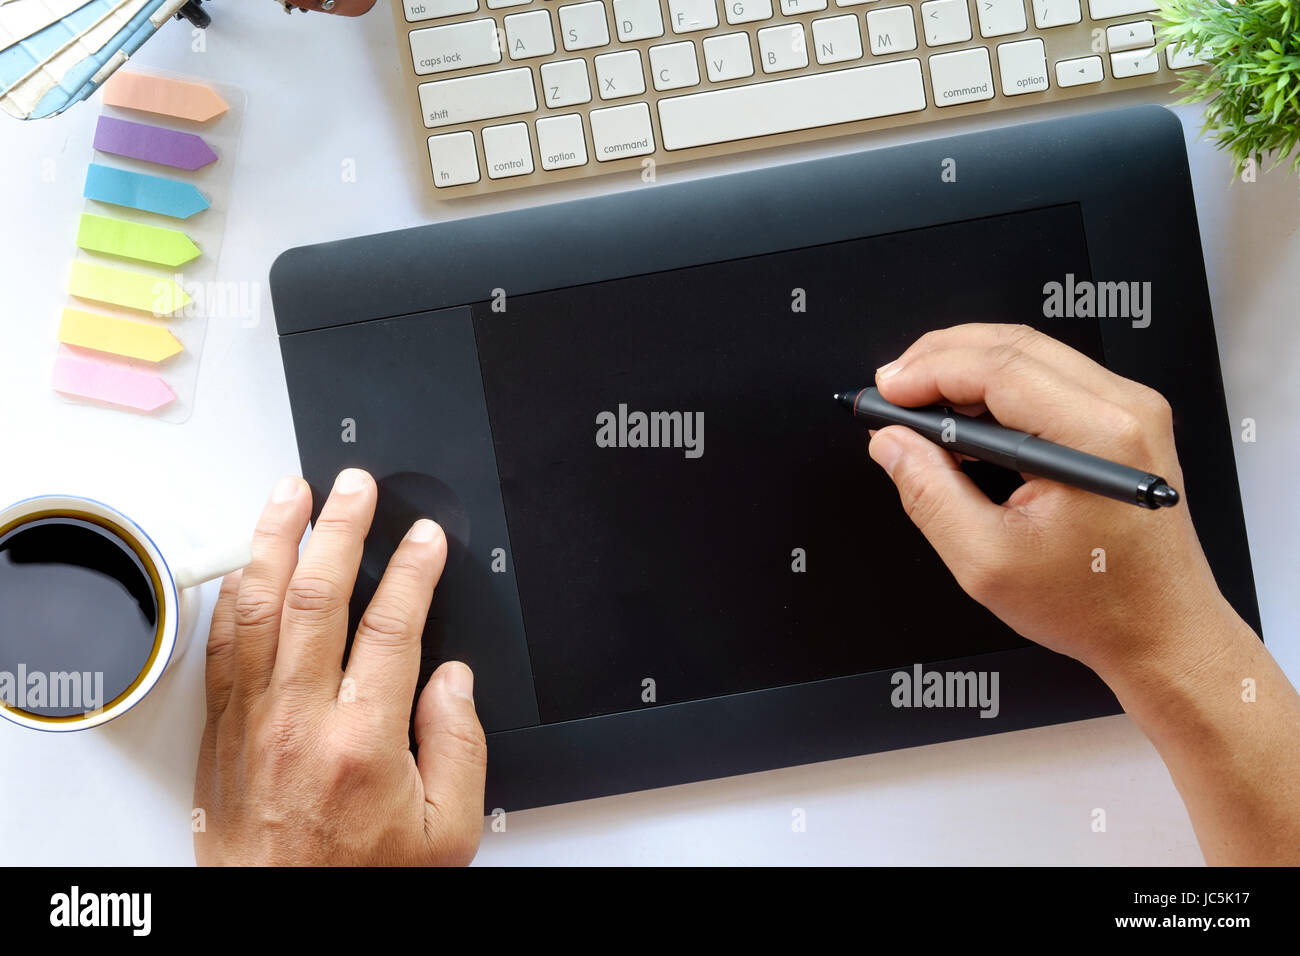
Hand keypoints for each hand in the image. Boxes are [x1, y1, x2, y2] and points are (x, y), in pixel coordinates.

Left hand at [194, 469, 485, 865]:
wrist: (282, 919)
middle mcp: (302, 721)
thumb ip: (460, 746)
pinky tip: (249, 564)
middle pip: (319, 597)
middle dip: (341, 529)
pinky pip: (222, 646)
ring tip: (290, 495)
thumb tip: (451, 680)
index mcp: (364, 742)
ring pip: (260, 607)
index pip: (392, 626)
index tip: (424, 539)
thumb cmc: (360, 880)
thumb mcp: (447, 832)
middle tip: (355, 488)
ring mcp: (254, 722)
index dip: (412, 570)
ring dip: (275, 541)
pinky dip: (235, 595)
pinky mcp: (222, 732)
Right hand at [866, 323, 1238, 681]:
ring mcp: (1131, 410)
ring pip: (1031, 352)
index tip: (886, 392)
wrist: (1162, 630)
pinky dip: (997, 384)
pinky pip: (1051, 376)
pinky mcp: (1125, 419)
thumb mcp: (987, 560)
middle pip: (1014, 345)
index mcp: (1095, 438)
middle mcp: (1124, 410)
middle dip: (940, 358)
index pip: (998, 368)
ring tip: (919, 402)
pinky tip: (964, 414)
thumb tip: (892, 443)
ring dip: (966, 368)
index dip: (929, 370)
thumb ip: (930, 493)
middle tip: (892, 389)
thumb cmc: (1094, 605)